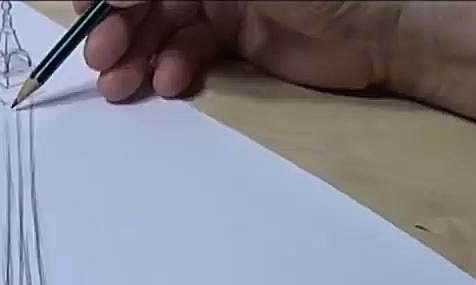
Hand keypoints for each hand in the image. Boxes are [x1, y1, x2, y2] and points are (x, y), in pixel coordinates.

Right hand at [75, 1, 406, 101]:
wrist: (389, 23)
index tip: (86, 15)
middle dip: (117, 28)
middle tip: (100, 61)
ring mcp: (223, 1)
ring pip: (161, 29)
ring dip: (136, 57)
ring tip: (123, 86)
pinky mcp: (238, 40)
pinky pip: (189, 53)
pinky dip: (174, 69)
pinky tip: (172, 83)